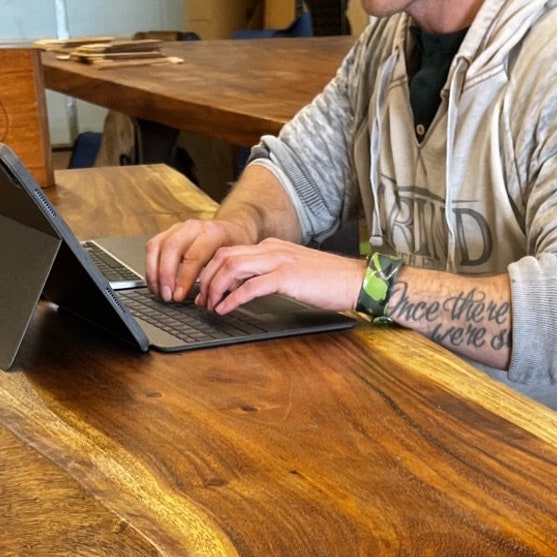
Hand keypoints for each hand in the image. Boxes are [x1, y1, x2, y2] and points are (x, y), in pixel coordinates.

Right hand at [145, 217, 256, 303]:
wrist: (230, 230)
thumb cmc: (232, 247)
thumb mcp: (235, 262)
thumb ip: (225, 281)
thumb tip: (212, 301)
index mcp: (212, 233)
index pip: (194, 256)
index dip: (184, 278)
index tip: (179, 296)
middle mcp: (193, 228)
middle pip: (171, 248)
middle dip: (165, 276)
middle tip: (167, 296)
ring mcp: (178, 228)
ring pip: (156, 246)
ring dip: (154, 273)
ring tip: (159, 293)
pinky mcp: (167, 233)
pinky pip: (152, 248)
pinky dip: (150, 267)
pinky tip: (155, 283)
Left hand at [197, 240, 364, 317]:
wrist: (356, 280)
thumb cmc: (329, 281)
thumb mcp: (295, 271)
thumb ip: (273, 274)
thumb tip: (250, 287)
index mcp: (272, 247)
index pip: (230, 252)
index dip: (211, 271)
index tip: (205, 290)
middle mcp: (272, 249)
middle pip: (224, 257)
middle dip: (206, 279)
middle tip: (200, 301)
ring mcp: (279, 261)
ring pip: (231, 268)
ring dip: (215, 289)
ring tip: (210, 306)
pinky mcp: (286, 277)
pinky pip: (250, 287)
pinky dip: (232, 299)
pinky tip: (225, 310)